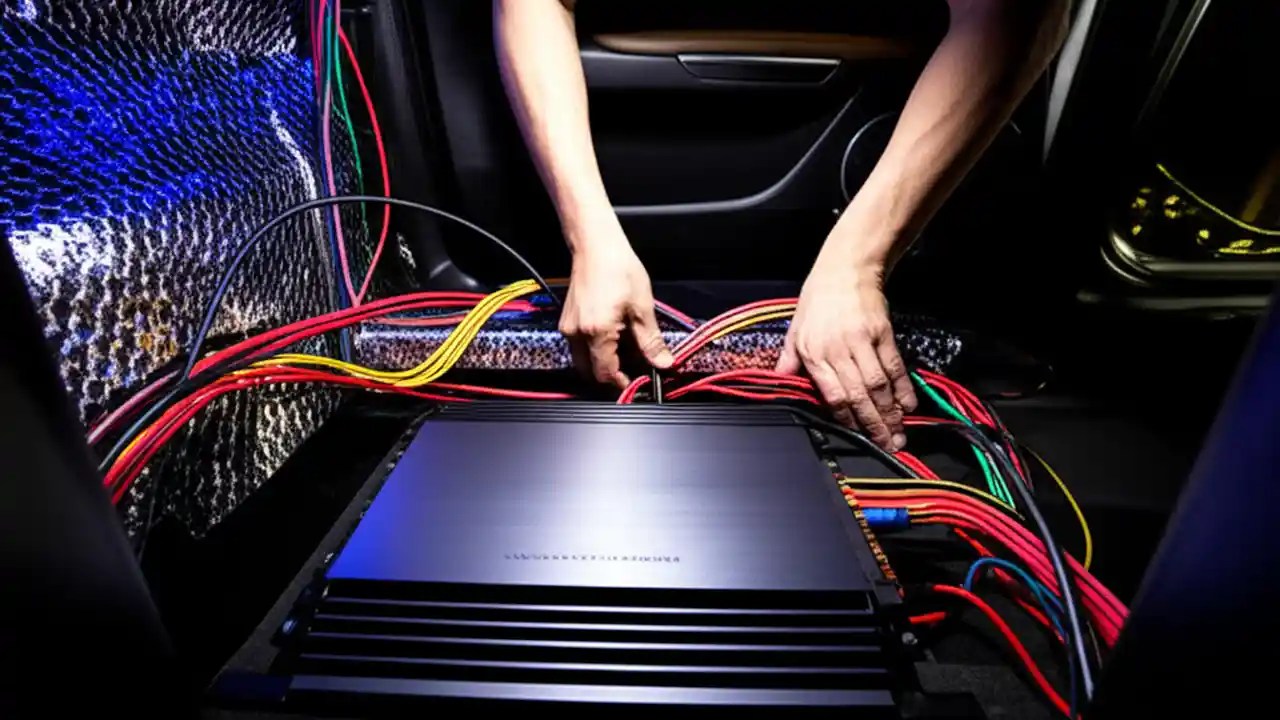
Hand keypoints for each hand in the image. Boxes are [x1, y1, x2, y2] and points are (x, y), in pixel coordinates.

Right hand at [560, 226, 671, 387]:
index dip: (622, 383)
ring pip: (583, 360)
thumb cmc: (618, 268)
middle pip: (590, 372)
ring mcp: (569, 328)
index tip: (637, 382)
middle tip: (633, 368)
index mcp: (596, 333)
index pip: (605, 374)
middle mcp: (577, 334)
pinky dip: (594, 349)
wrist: (596, 245)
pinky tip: (612, 337)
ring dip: (602, 362)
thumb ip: (651, 341)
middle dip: (611, 375)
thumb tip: (663, 362)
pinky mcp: (567, 320)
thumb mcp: (642, 307)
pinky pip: (579, 346)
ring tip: (625, 350)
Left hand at [776, 258, 916, 451]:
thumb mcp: (796, 330)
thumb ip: (789, 361)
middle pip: (858, 395)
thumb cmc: (817, 300)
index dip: (848, 420)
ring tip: (899, 433)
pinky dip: (903, 388)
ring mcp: (862, 341)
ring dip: (890, 412)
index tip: (859, 438)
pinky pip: (895, 366)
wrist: (845, 269)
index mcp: (814, 353)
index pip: (832, 395)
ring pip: (878, 385)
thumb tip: (779, 384)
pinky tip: (908, 405)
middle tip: (887, 446)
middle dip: (874, 425)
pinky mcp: (883, 333)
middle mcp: (838, 349)